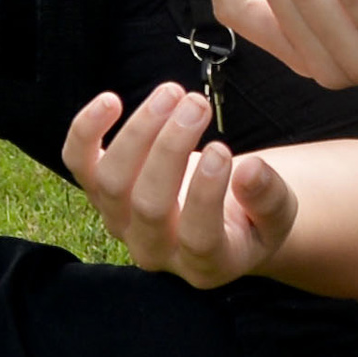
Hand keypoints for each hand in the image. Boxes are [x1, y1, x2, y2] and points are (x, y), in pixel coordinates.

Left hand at [64, 79, 297, 287]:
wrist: (216, 218)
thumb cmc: (251, 215)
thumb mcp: (278, 213)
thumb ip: (269, 197)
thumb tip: (252, 169)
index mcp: (206, 263)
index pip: (197, 236)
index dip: (205, 194)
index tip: (223, 149)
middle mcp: (154, 249)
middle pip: (148, 204)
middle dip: (170, 148)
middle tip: (197, 104)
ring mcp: (122, 222)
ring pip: (112, 181)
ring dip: (139, 131)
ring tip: (172, 92)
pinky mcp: (101, 192)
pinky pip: (79, 163)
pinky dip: (86, 132)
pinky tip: (110, 100)